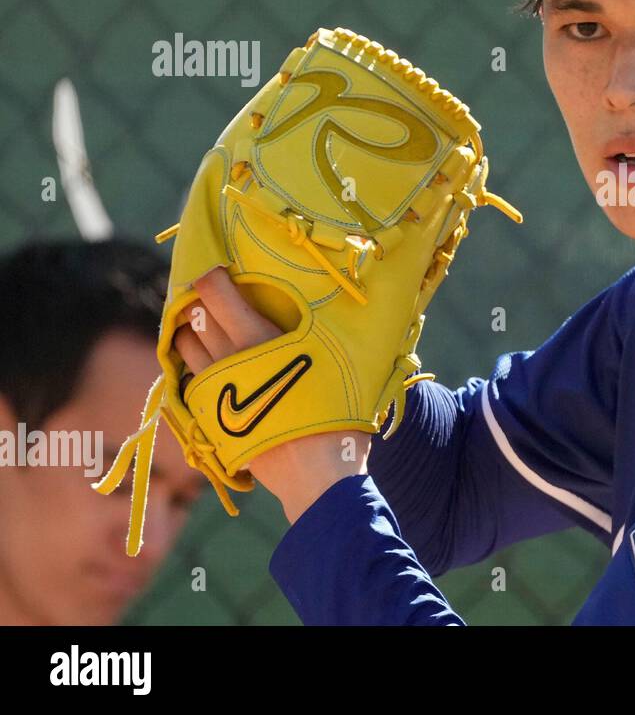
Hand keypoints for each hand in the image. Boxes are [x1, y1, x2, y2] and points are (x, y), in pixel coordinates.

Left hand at [175, 267, 372, 523]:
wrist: (316, 476)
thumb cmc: (337, 414)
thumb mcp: (340, 360)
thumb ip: (322, 330)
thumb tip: (332, 316)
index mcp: (257, 339)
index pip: (215, 293)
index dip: (211, 276)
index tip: (217, 269)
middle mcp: (226, 359)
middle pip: (194, 316)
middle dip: (199, 301)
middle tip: (213, 295)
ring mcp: (212, 390)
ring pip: (185, 346)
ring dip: (189, 331)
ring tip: (204, 326)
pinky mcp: (206, 417)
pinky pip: (188, 380)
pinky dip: (192, 365)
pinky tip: (208, 365)